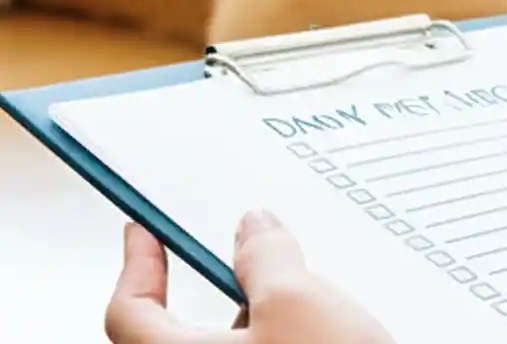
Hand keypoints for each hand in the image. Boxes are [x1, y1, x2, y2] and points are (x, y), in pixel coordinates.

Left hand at [105, 210, 394, 343]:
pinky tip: (320, 336)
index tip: (144, 233)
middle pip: (180, 335)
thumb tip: (255, 231)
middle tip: (240, 259)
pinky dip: (280, 342)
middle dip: (214, 290)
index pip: (129, 312)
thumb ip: (266, 256)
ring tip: (301, 300)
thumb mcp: (298, 300)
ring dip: (254, 321)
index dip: (137, 264)